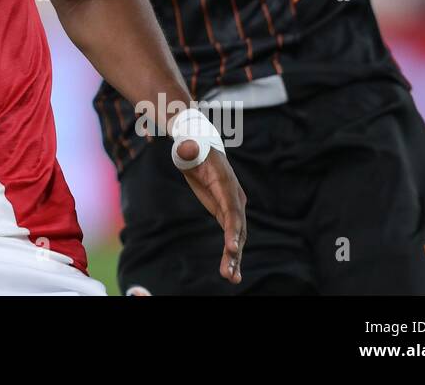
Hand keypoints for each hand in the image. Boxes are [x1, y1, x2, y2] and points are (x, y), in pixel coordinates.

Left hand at [175, 139, 246, 283]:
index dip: (232, 228)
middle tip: (231, 273)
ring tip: (232, 278)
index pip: (231, 208)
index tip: (231, 247)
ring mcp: (232, 207)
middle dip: (235, 250)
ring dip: (235, 257)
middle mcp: (234, 198)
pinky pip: (230, 236)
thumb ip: (187, 148)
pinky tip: (229, 270)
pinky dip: (231, 253)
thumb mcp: (188, 147)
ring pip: (237, 236)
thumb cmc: (193, 148)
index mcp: (226, 183)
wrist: (200, 150)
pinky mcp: (225, 213)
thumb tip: (186, 148)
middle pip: (237, 228)